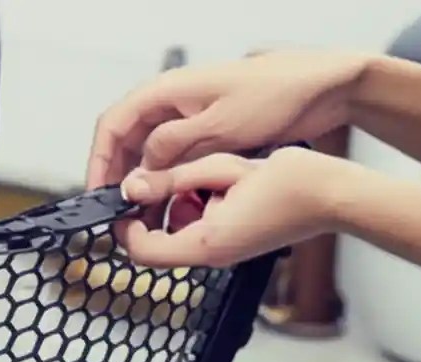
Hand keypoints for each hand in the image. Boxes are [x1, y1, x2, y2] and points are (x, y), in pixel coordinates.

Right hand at [86, 50, 370, 187]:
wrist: (322, 86)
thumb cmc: (274, 96)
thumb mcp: (219, 126)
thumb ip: (172, 147)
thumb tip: (136, 173)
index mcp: (166, 91)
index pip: (113, 126)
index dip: (99, 162)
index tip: (98, 195)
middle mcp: (171, 103)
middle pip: (126, 142)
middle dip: (118, 178)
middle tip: (117, 213)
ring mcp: (189, 117)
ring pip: (150, 153)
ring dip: (143, 183)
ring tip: (143, 216)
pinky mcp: (207, 131)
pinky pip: (175, 158)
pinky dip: (167, 180)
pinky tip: (171, 203)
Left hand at [113, 147, 351, 267]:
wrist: (334, 196)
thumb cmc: (292, 182)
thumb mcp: (223, 170)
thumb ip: (173, 179)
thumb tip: (133, 185)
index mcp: (205, 242)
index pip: (142, 250)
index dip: (125, 226)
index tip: (125, 198)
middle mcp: (211, 254)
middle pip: (158, 240)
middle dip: (160, 206)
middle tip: (181, 174)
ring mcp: (224, 251)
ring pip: (179, 228)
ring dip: (185, 199)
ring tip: (217, 174)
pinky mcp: (234, 241)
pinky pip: (201, 224)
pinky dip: (204, 201)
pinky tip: (229, 181)